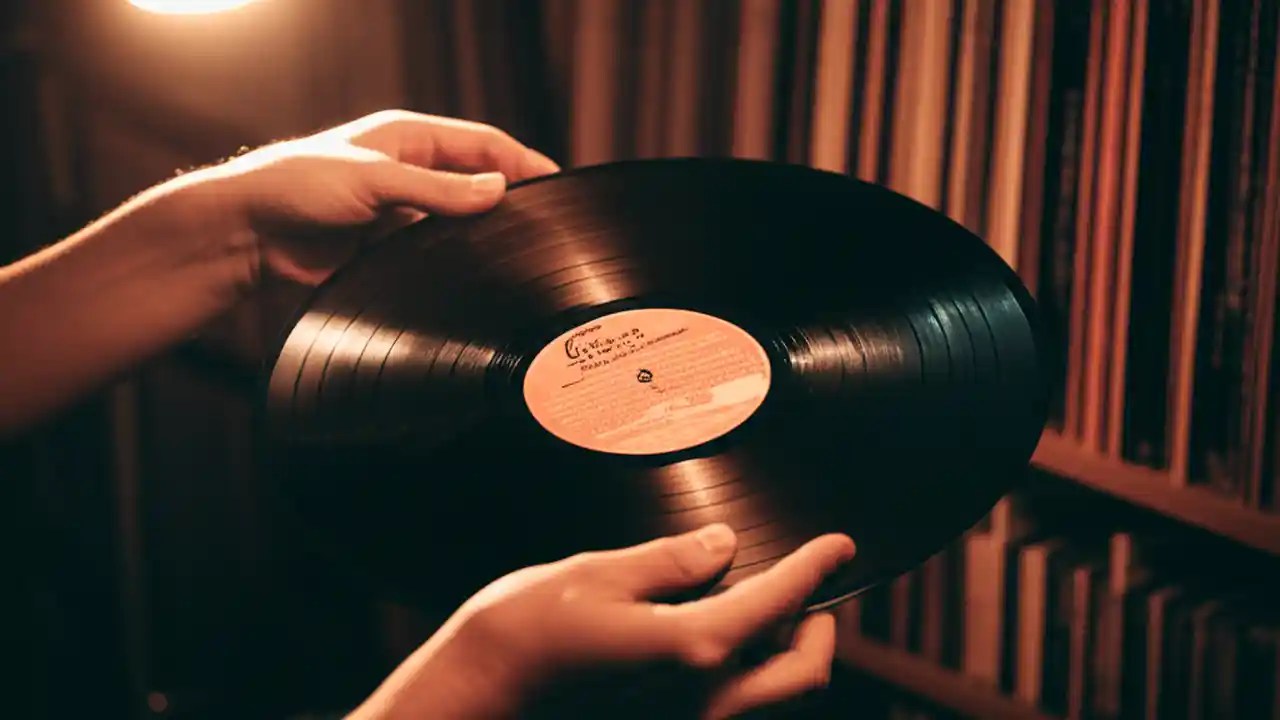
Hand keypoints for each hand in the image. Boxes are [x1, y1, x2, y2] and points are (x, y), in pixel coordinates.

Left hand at [204, 109, 559, 286]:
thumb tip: (497, 191)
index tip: (556, 183)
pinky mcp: (387, 247)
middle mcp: (409, 171)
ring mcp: (400, 210)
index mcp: (409, 138)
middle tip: (549, 221)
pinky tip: (477, 274)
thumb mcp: (375, 180)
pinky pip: (434, 251)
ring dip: (483, 232)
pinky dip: (458, 259)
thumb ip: (438, 188)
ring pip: (458, 220)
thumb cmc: (297, 185)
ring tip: (520, 250)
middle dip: (510, 197)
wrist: (247, 235)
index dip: (521, 161)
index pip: (482, 145)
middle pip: (476, 182)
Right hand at [350, 525, 855, 719]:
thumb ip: (670, 563)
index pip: (781, 602)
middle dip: (819, 626)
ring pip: (773, 699)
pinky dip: (744, 677)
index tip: (837, 545)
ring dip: (783, 654)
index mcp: (693, 651)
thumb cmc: (521, 637)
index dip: (816, 567)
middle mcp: (705, 705)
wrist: (473, 706)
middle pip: (805, 672)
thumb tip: (721, 546)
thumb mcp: (597, 576)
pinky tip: (710, 646)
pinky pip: (733, 713)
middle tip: (808, 589)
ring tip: (758, 611)